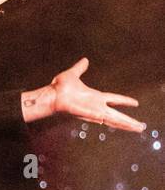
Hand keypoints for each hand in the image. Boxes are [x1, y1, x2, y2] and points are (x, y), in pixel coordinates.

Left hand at [21, 58, 144, 131]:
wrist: (50, 94)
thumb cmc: (60, 87)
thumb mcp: (73, 74)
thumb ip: (80, 68)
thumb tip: (85, 60)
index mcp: (95, 97)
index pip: (115, 99)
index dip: (125, 101)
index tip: (136, 104)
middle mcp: (95, 106)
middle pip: (116, 115)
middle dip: (128, 121)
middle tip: (140, 127)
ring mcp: (90, 110)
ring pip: (110, 119)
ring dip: (123, 124)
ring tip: (136, 129)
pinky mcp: (82, 112)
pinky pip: (93, 116)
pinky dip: (99, 118)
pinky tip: (107, 121)